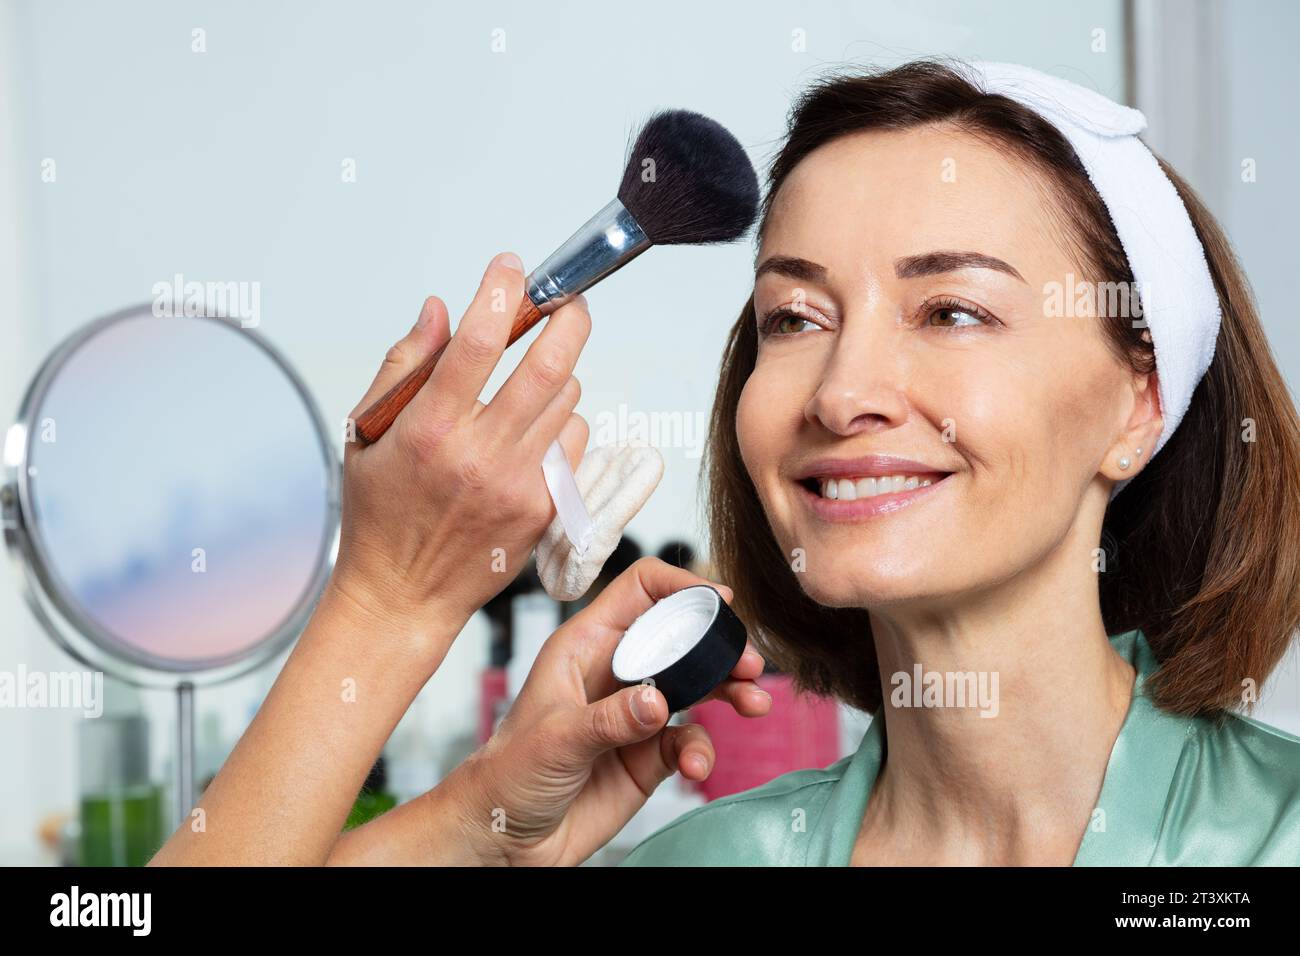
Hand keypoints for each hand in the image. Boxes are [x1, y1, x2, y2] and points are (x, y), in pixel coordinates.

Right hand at [330, 252, 590, 663]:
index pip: (475, 344)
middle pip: (548, 366)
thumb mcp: (366, 433)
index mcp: (430, 431)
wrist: (403, 595)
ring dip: (555, 378)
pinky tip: (528, 439)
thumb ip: (404, 365)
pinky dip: (560, 426)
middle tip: (568, 300)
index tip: (511, 267)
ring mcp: (520, 484)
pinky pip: (574, 441)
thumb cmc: (380, 512)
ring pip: (568, 399)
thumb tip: (439, 309)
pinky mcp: (546, 507)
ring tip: (524, 390)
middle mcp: (481, 456)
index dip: (501, 294)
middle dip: (568, 317)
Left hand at [444, 556, 771, 865]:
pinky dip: (701, 750)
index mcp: (586, 645)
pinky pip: (689, 740)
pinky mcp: (650, 753)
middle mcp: (617, 671)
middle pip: (681, 637)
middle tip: (747, 662)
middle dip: (718, 645)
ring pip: (697, 685)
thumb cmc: (509, 773)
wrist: (506, 838)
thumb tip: (658, 701)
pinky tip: (694, 767)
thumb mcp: (555, 739)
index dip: (679, 587)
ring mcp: (638, 712)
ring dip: (728, 691)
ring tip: (752, 704)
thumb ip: (610, 718)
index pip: (639, 591)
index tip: (718, 600)